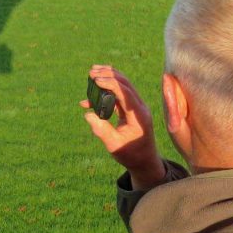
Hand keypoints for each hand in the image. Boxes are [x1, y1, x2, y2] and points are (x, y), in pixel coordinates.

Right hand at [81, 65, 165, 189]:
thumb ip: (101, 130)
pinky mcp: (131, 109)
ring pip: (123, 86)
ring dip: (108, 78)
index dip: (111, 83)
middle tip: (91, 71)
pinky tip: (91, 97)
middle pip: (125, 84)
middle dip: (108, 75)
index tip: (96, 79)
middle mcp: (140, 107)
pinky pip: (119, 95)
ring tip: (92, 73)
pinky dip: (107, 92)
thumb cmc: (131, 155)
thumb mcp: (114, 145)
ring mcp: (136, 107)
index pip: (126, 92)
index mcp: (138, 115)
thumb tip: (87, 114)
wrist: (144, 161)